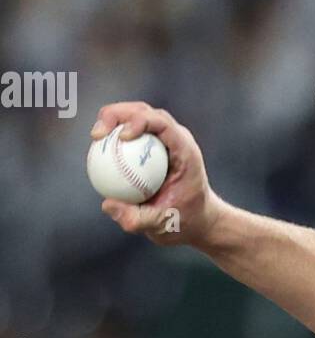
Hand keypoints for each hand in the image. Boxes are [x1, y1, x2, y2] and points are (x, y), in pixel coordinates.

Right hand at [91, 102, 224, 247]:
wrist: (196, 221)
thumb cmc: (184, 223)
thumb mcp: (164, 226)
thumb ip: (138, 219)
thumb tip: (107, 204)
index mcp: (185, 151)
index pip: (162, 123)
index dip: (139, 121)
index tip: (121, 137)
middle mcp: (175, 139)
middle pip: (144, 111)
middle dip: (117, 114)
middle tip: (97, 134)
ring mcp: (164, 140)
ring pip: (134, 116)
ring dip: (112, 119)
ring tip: (95, 137)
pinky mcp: (152, 145)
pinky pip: (129, 133)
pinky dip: (113, 135)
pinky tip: (97, 148)